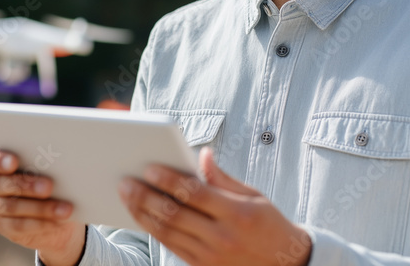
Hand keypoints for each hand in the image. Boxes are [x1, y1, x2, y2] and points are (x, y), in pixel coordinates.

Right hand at [0, 147, 84, 265]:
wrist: (58, 213)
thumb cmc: (54, 180)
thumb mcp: (50, 170)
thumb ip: (46, 164)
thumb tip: (62, 161)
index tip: (14, 162)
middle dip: (25, 184)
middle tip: (49, 186)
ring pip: (11, 206)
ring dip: (40, 207)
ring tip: (64, 209)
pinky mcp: (4, 226)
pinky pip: (19, 225)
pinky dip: (40, 223)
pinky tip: (57, 221)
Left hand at [119, 147, 311, 265]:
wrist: (284, 264)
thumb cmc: (268, 224)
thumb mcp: (254, 196)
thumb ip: (223, 177)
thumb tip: (202, 153)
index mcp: (237, 213)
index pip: (195, 193)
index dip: (169, 179)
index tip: (149, 167)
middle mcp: (222, 236)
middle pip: (175, 214)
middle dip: (146, 196)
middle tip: (125, 182)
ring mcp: (210, 255)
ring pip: (167, 232)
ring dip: (143, 213)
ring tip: (127, 197)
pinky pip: (171, 246)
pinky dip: (153, 229)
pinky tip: (142, 215)